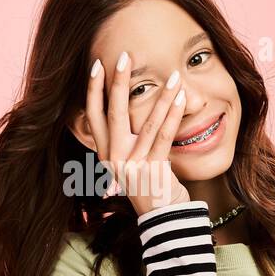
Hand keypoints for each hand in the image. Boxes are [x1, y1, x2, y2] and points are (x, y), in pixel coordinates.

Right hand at [85, 50, 190, 216]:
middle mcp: (113, 159)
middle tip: (124, 55)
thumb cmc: (152, 187)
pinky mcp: (152, 170)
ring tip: (173, 75)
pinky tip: (181, 98)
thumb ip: (130, 139)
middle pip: (112, 113)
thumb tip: (135, 105)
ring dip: (161, 96)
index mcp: (105, 154)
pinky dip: (174, 115)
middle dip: (118, 82)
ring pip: (145, 122)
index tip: (97, 65)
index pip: (92, 115)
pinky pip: (164, 136)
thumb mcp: (134, 162)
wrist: (165, 219)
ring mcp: (132, 165)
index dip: (93, 90)